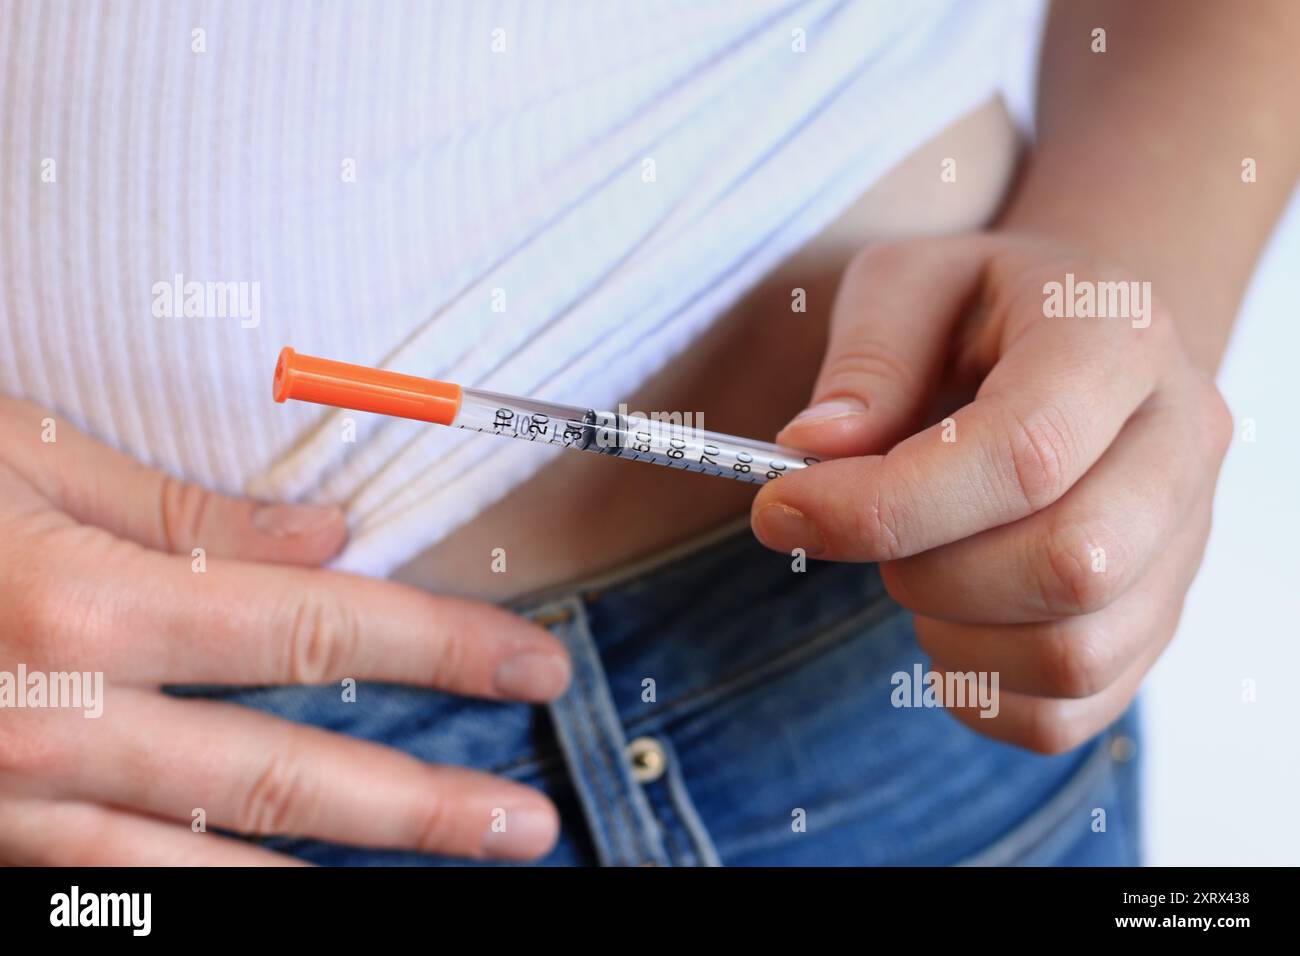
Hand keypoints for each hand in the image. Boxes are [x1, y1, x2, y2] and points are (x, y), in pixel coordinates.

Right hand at [0, 397, 569, 863]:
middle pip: (291, 774)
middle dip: (425, 801)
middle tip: (525, 821)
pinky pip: (110, 887)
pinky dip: (201, 894)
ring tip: (444, 877)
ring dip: (341, 873)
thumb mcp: (20, 455)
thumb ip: (182, 510)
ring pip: (210, 858)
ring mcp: (15, 797)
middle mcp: (62, 719)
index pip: (323, 636)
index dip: (444, 652)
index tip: (530, 669)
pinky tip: (273, 895)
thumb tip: (323, 537)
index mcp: (90, 606)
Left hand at [751, 233, 1231, 752]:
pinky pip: (1072, 711)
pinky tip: (947, 625)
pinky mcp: (1158, 616)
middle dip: (926, 572)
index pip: (1022, 455)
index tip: (781, 509)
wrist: (1082, 339)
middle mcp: (1179, 444)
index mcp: (1116, 339)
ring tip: (915, 572)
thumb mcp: (907, 282)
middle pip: (1069, 565)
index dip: (887, 505)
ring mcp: (1183, 542)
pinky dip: (979, 693)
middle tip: (869, 535)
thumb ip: (864, 359)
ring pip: (1076, 653)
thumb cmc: (983, 309)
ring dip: (951, 636)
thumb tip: (814, 452)